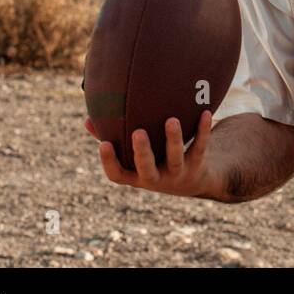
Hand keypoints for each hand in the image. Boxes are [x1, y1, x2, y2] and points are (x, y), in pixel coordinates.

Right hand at [85, 112, 216, 197]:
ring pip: (175, 158)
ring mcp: (177, 173)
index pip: (118, 175)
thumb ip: (113, 137)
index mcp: (136, 175)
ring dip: (174, 139)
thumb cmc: (156, 161)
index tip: (104, 145)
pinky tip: (205, 113)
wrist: (195, 179)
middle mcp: (156, 178)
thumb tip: (87, 120)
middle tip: (138, 132)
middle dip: (142, 152)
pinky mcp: (197, 164)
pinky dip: (202, 130)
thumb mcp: (135, 156)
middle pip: (147, 169)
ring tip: (171, 120)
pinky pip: (201, 146)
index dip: (110, 163)